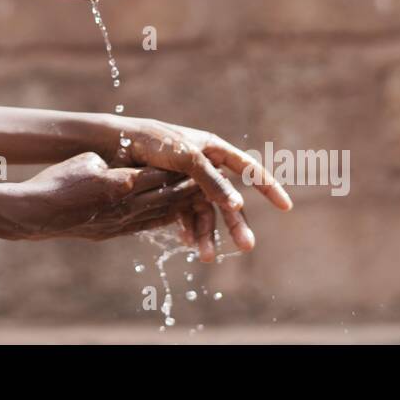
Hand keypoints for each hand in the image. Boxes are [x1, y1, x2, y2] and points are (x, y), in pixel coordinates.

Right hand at [0, 152, 201, 242]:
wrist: (37, 213)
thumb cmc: (58, 181)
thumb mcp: (87, 161)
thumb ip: (114, 163)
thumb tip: (129, 166)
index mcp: (121, 184)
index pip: (161, 176)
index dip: (182, 171)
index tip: (199, 165)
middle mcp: (126, 207)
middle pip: (167, 198)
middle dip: (189, 190)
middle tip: (209, 183)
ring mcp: (119, 223)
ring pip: (159, 215)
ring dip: (180, 207)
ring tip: (196, 199)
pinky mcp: (112, 233)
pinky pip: (144, 225)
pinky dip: (161, 218)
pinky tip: (170, 214)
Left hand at [101, 118, 293, 260]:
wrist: (113, 147)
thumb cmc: (152, 142)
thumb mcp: (187, 158)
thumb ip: (212, 181)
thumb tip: (238, 207)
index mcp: (212, 148)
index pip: (248, 168)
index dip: (268, 186)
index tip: (286, 207)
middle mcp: (203, 166)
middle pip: (229, 199)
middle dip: (237, 224)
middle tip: (247, 247)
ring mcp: (187, 182)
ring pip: (206, 213)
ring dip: (208, 234)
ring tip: (205, 256)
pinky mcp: (169, 195)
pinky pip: (185, 217)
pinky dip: (188, 230)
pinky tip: (188, 242)